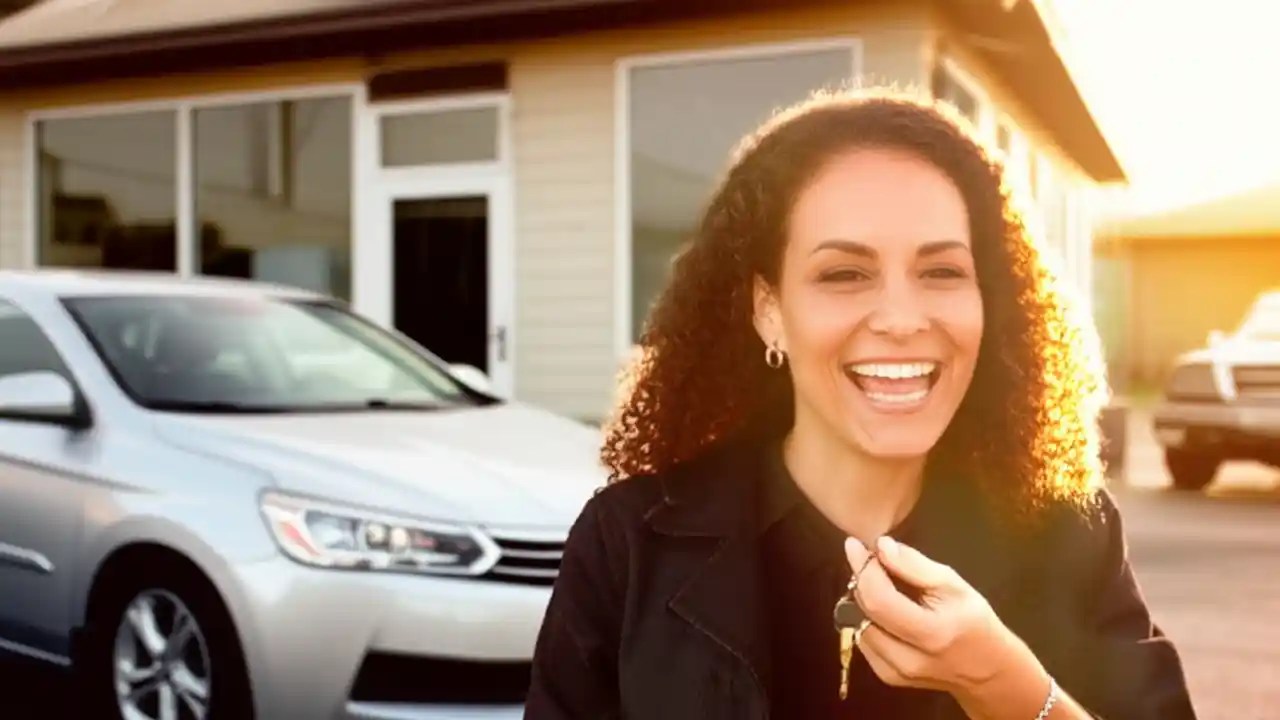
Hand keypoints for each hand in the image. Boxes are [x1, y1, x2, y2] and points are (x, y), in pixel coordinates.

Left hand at [844, 536, 1050, 717]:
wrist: (986, 670)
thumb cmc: (974, 621)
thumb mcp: (954, 586)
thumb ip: (915, 566)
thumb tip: (881, 546)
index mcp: (931, 633)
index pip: (879, 599)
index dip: (864, 569)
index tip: (856, 545)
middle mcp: (908, 659)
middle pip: (864, 612)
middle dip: (862, 580)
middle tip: (870, 561)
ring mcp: (895, 673)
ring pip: (858, 626)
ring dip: (864, 600)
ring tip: (882, 585)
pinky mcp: (887, 676)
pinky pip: (863, 640)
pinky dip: (868, 620)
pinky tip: (887, 611)